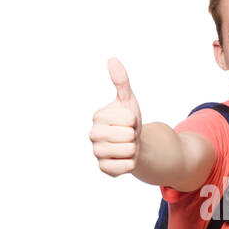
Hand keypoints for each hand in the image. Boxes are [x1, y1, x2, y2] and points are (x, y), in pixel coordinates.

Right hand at [90, 57, 140, 176]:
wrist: (133, 144)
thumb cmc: (129, 121)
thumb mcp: (128, 100)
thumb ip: (121, 81)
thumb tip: (112, 59)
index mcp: (98, 117)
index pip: (128, 120)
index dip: (134, 121)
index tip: (128, 122)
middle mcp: (93, 135)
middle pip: (128, 136)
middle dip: (134, 136)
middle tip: (128, 135)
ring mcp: (97, 153)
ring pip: (128, 151)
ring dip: (133, 150)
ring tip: (127, 146)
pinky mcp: (103, 168)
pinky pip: (125, 167)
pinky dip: (131, 163)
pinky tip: (125, 159)